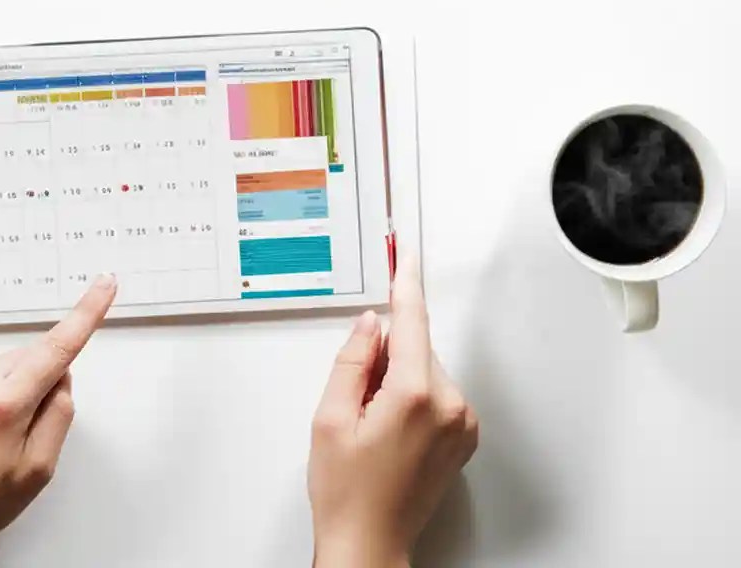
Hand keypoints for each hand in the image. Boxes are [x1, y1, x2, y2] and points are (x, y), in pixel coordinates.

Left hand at [0, 275, 116, 567]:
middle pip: (29, 358)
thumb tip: (62, 377)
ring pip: (0, 363)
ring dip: (4, 388)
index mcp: (3, 406)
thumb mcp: (36, 471)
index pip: (57, 349)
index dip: (86, 314)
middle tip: (18, 433)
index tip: (104, 285)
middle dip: (35, 384)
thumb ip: (59, 415)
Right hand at [308, 256, 477, 567]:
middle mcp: (449, 406)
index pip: (411, 323)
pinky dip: (412, 399)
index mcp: (413, 396)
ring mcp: (462, 423)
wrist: (369, 541)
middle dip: (383, 359)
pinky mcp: (465, 436)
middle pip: (415, 349)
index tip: (406, 257)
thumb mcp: (330, 417)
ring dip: (397, 382)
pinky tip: (390, 433)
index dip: (405, 285)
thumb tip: (368, 325)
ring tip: (371, 427)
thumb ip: (351, 361)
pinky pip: (437, 394)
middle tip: (354, 402)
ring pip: (425, 371)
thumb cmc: (347, 492)